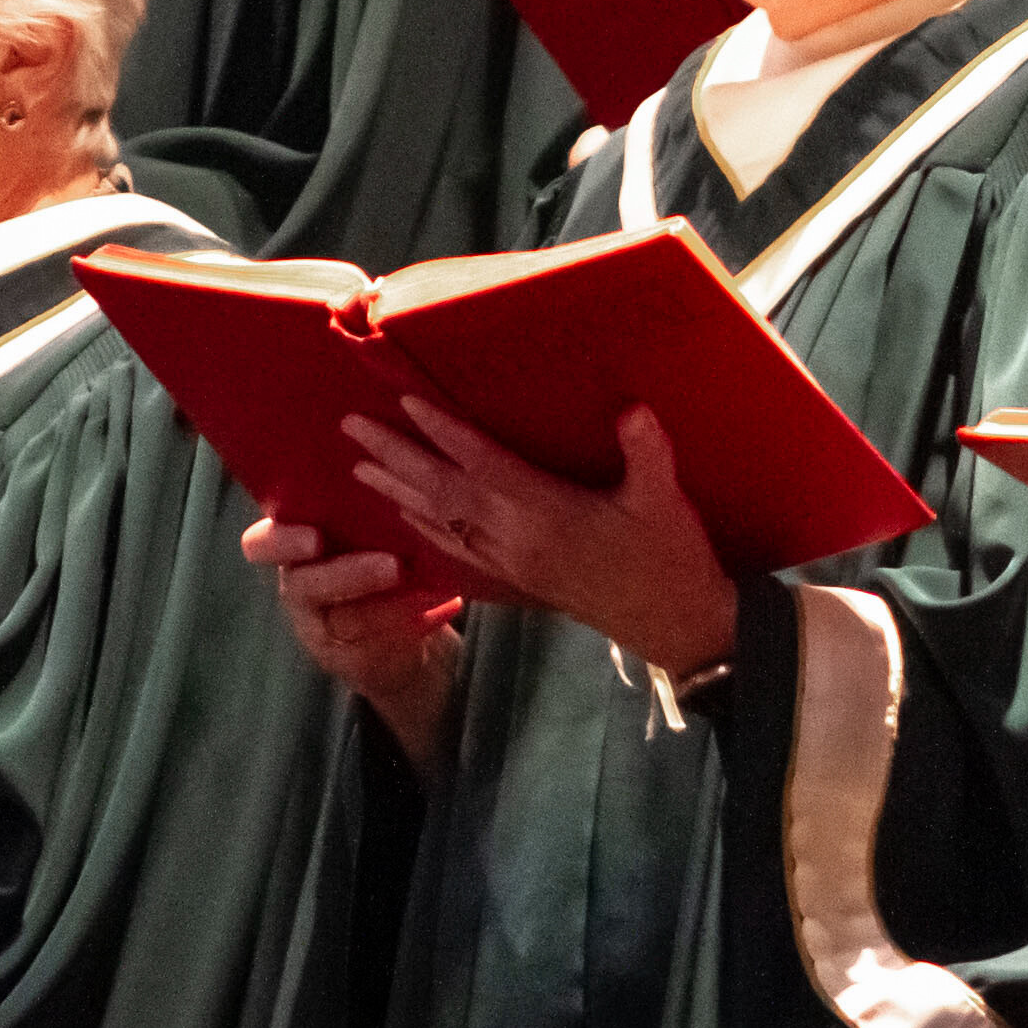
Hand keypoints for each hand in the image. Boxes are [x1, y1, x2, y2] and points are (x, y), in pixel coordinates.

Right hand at [248, 516, 463, 777]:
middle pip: (300, 583)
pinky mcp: (344, 657)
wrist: (402, 615)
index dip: (279, 541)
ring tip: (428, 589)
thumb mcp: (370, 521)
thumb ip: (368, 503)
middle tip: (393, 566)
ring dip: (387, 604)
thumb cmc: (381, 546)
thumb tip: (402, 464)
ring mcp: (318, 626)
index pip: (262, 544)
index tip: (314, 537)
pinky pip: (370, 645)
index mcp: (294, 541)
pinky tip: (438, 609)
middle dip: (346, 574)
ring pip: (343, 618)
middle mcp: (299, 583)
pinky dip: (406, 624)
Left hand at [345, 401, 736, 679]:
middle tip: (351, 426)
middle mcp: (516, 540)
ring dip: (396, 492)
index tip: (404, 402)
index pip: (481, 466)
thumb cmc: (669, 558)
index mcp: (547, 515)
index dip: (442, 432)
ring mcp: (511, 563)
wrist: (675, 625)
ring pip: (439, 523)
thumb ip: (647, 452)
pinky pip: (454, 551)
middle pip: (442, 492)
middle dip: (395, 457)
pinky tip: (405, 516)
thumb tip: (633, 407)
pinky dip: (424, 528)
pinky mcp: (516, 579)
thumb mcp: (664, 501)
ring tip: (358, 466)